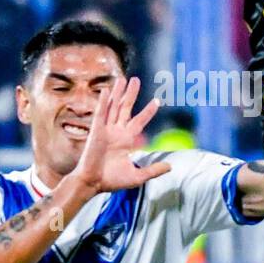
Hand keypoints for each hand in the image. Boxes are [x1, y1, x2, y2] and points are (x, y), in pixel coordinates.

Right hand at [73, 76, 170, 194]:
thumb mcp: (137, 176)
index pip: (139, 121)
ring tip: (123, 79)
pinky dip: (103, 102)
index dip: (148, 111)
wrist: (93, 183)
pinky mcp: (96, 130)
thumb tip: (170, 166)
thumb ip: (153, 170)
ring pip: (113, 106)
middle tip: (136, 80)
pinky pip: (100, 113)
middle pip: (125, 108)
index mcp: (126, 140)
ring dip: (118, 92)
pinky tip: (106, 90)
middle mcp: (117, 132)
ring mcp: (106, 130)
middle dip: (131, 94)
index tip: (157, 101)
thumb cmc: (112, 181)